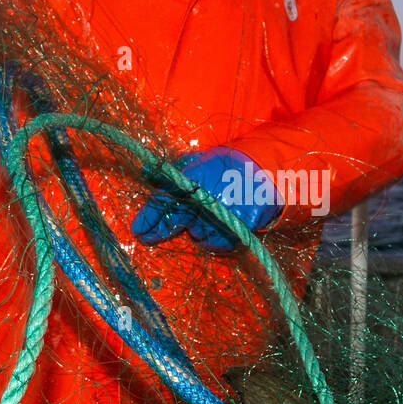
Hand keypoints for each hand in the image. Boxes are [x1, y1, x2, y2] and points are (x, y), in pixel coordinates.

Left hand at [132, 147, 281, 250]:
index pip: (164, 201)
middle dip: (160, 229)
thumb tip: (145, 171)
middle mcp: (205, 200)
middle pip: (176, 221)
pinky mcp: (234, 232)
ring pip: (196, 233)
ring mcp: (220, 218)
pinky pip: (214, 242)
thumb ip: (173, 169)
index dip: (148, 217)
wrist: (265, 174)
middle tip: (148, 236)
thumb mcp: (198, 160)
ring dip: (196, 228)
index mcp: (194, 179)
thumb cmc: (227, 165)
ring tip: (207, 214)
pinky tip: (218, 224)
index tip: (137, 230)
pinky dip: (213, 236)